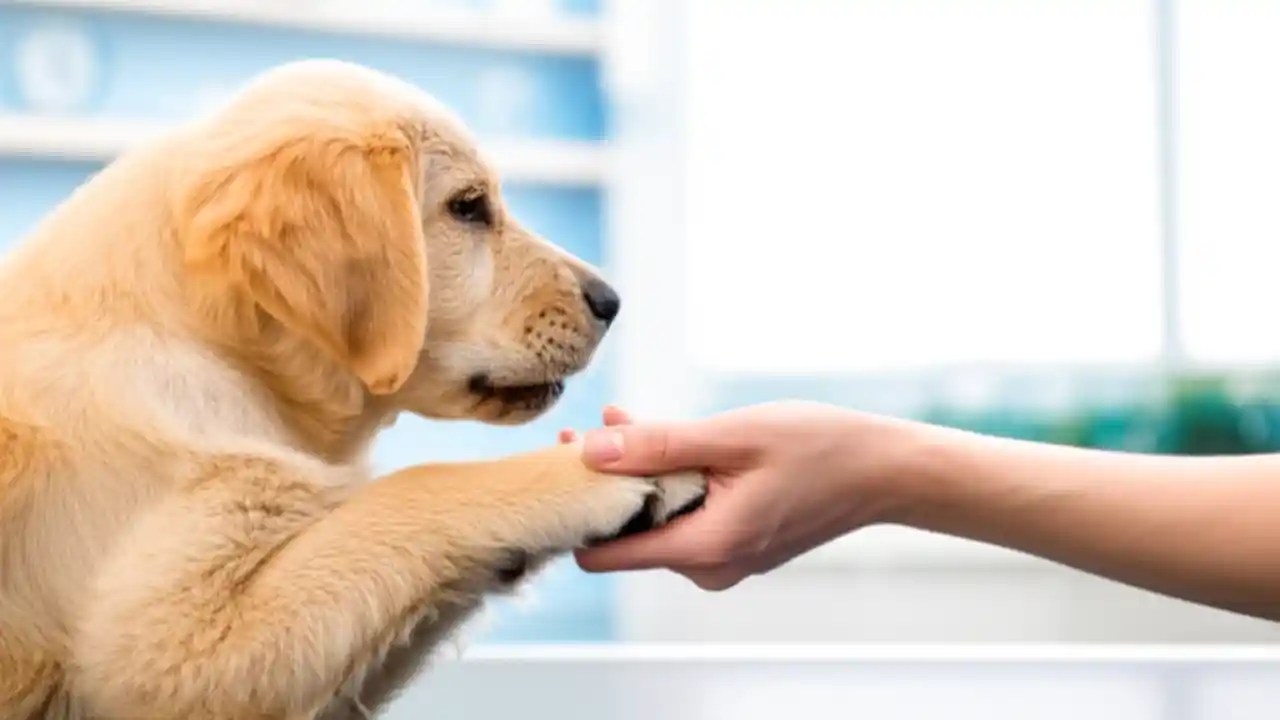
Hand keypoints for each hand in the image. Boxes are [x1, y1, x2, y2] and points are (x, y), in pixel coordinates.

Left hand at [560, 401, 914, 589]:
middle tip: (585, 428)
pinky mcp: (736, 545)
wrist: (885, 471)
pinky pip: (683, 516)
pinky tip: (658, 436)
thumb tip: (588, 449)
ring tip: (620, 420)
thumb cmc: (817, 448)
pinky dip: (667, 480)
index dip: (578, 507)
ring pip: (655, 520)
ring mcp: (724, 561)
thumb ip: (658, 445)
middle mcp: (709, 567)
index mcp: (704, 549)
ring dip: (637, 473)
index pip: (604, 554)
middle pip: (627, 535)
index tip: (564, 458)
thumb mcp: (731, 436)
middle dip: (605, 482)